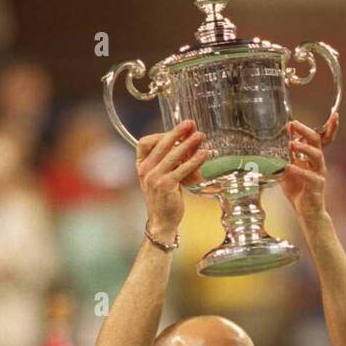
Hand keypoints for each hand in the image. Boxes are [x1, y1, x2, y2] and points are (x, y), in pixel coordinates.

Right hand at [136, 120, 208, 239]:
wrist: (162, 222)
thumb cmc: (164, 199)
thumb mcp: (160, 177)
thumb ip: (168, 162)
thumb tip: (187, 143)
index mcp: (141, 166)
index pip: (144, 142)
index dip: (160, 134)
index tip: (176, 131)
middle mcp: (145, 170)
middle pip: (161, 144)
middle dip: (177, 132)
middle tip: (190, 123)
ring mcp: (154, 178)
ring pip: (173, 155)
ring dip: (188, 144)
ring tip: (200, 136)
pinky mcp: (166, 185)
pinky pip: (183, 168)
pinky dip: (195, 160)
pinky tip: (205, 154)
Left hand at [281, 116, 336, 219]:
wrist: (307, 212)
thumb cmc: (299, 189)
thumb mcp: (290, 166)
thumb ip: (289, 152)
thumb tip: (287, 132)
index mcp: (314, 157)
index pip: (323, 138)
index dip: (330, 127)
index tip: (335, 114)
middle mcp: (319, 163)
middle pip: (317, 142)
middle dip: (306, 131)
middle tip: (294, 124)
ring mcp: (319, 174)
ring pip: (317, 156)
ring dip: (304, 149)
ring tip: (291, 145)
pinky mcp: (316, 186)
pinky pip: (309, 176)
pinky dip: (298, 170)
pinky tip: (289, 167)